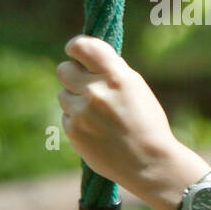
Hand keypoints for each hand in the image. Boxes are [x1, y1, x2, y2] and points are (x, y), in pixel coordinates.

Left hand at [55, 35, 180, 195]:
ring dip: (74, 99)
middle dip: (72, 74)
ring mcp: (81, 113)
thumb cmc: (146, 122)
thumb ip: (110, 71)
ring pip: (63, 94)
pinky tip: (96, 130)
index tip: (75, 51)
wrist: (148, 163)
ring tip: (96, 114)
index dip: (75, 47)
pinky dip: (77, 121)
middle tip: (84, 84)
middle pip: (64, 69)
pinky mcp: (73, 132)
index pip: (82, 46)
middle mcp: (95, 91)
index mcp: (115, 76)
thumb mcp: (135, 87)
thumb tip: (86, 59)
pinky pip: (66, 117)